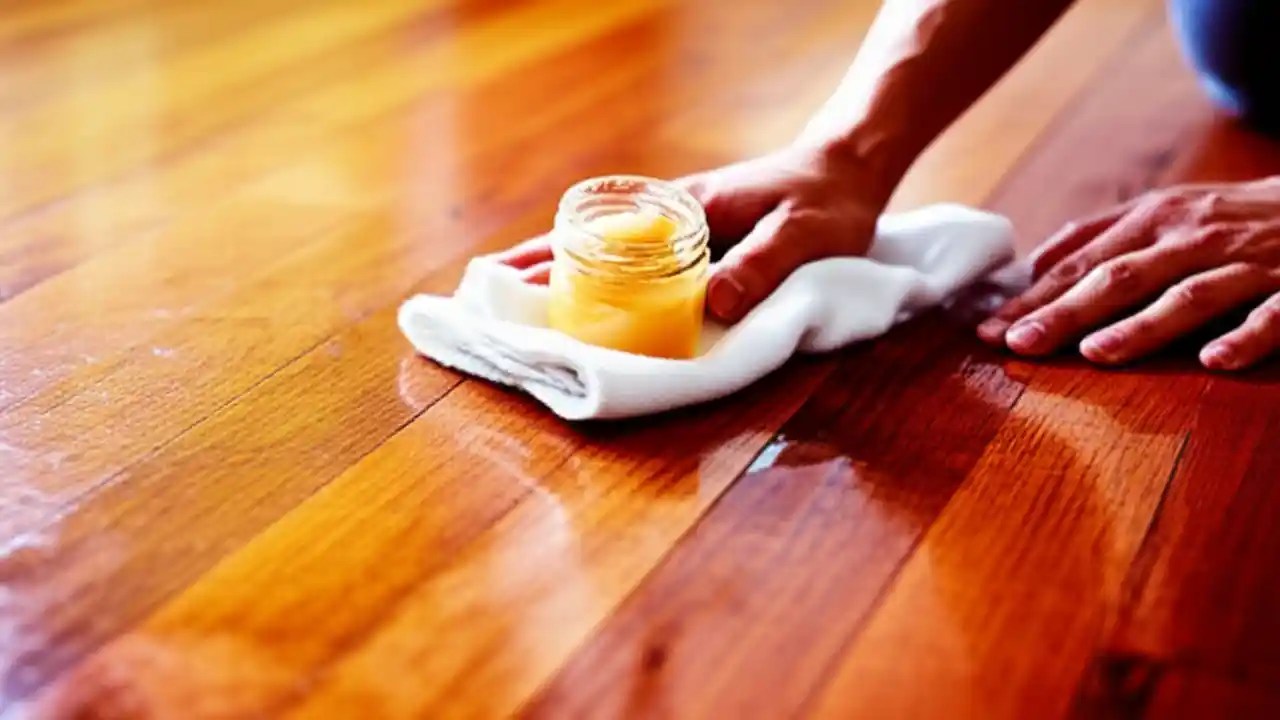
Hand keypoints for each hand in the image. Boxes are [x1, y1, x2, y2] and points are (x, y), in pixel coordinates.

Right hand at [495, 144, 890, 322]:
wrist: (847, 169)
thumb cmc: (826, 201)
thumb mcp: (804, 236)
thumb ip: (763, 266)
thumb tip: (713, 302)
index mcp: (686, 212)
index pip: (603, 236)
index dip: (554, 260)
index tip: (510, 282)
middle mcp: (672, 218)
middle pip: (588, 242)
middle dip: (536, 267)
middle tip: (485, 296)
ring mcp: (679, 229)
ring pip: (604, 251)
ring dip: (560, 273)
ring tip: (515, 301)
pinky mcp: (695, 242)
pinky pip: (633, 262)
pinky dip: (597, 276)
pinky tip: (584, 298)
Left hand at [977, 177, 1279, 370]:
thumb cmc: (1234, 214)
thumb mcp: (1166, 210)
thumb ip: (1100, 234)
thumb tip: (1033, 261)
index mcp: (1156, 220)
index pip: (1081, 262)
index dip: (1033, 296)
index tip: (988, 328)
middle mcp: (1193, 237)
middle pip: (1120, 277)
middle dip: (1065, 312)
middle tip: (1018, 343)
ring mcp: (1245, 263)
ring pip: (1187, 295)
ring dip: (1141, 326)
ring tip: (1095, 353)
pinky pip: (1271, 315)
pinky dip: (1244, 337)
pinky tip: (1213, 361)